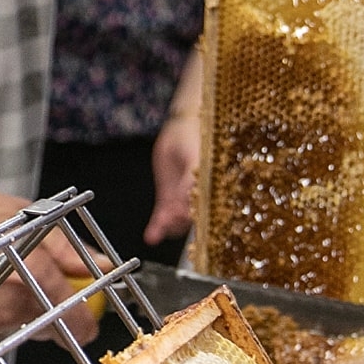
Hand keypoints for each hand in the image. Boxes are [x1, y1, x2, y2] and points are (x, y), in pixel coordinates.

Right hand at [0, 174, 102, 340]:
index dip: (85, 322)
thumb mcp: (16, 214)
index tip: (88, 321)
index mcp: (33, 270)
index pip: (74, 312)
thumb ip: (61, 243)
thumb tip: (95, 262)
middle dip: (54, 316)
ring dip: (20, 312)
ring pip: (19, 328)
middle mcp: (11, 301)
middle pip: (49, 328)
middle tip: (46, 295)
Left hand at [148, 114, 199, 243]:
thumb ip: (191, 176)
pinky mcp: (169, 199)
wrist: (181, 128)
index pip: (206, 208)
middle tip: (168, 221)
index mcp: (212, 187)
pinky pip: (163, 216)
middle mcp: (199, 197)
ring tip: (156, 231)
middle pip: (191, 219)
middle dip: (179, 223)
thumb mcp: (192, 155)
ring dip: (168, 227)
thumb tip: (191, 196)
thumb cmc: (193, 137)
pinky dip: (157, 227)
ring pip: (177, 221)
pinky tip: (151, 236)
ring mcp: (183, 199)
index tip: (186, 216)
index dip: (196, 214)